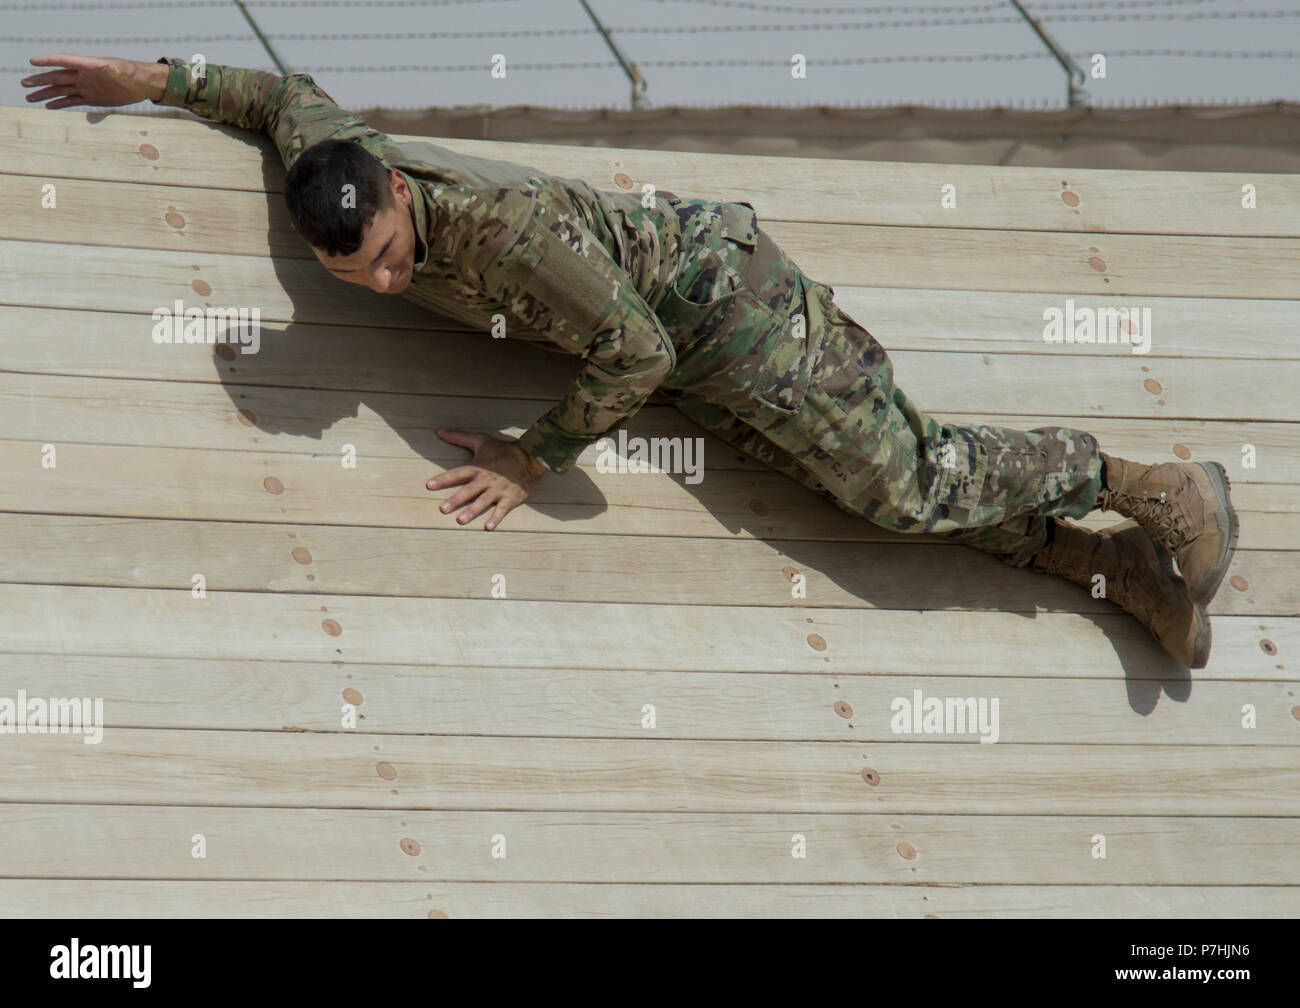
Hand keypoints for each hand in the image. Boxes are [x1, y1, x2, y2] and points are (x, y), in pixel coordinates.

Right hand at [22, 53, 168, 108]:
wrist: (142, 84)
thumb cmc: (134, 74)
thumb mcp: (124, 70)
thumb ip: (114, 70)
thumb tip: (109, 68)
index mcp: (88, 66)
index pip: (64, 61)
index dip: (48, 61)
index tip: (33, 62)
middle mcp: (84, 76)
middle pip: (57, 77)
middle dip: (41, 80)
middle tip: (24, 83)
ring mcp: (86, 87)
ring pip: (61, 90)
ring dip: (46, 94)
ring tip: (29, 97)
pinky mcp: (92, 98)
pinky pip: (72, 101)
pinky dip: (60, 103)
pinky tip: (48, 107)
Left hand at [427, 428, 546, 530]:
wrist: (530, 457)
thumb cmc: (503, 450)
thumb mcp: (481, 440)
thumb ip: (458, 437)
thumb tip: (439, 431)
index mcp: (477, 467)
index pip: (457, 474)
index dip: (443, 479)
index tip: (429, 485)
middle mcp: (486, 480)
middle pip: (468, 491)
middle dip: (455, 500)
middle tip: (443, 509)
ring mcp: (498, 490)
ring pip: (483, 502)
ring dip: (472, 511)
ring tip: (460, 520)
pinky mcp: (510, 498)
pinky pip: (502, 509)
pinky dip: (496, 518)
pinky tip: (488, 527)